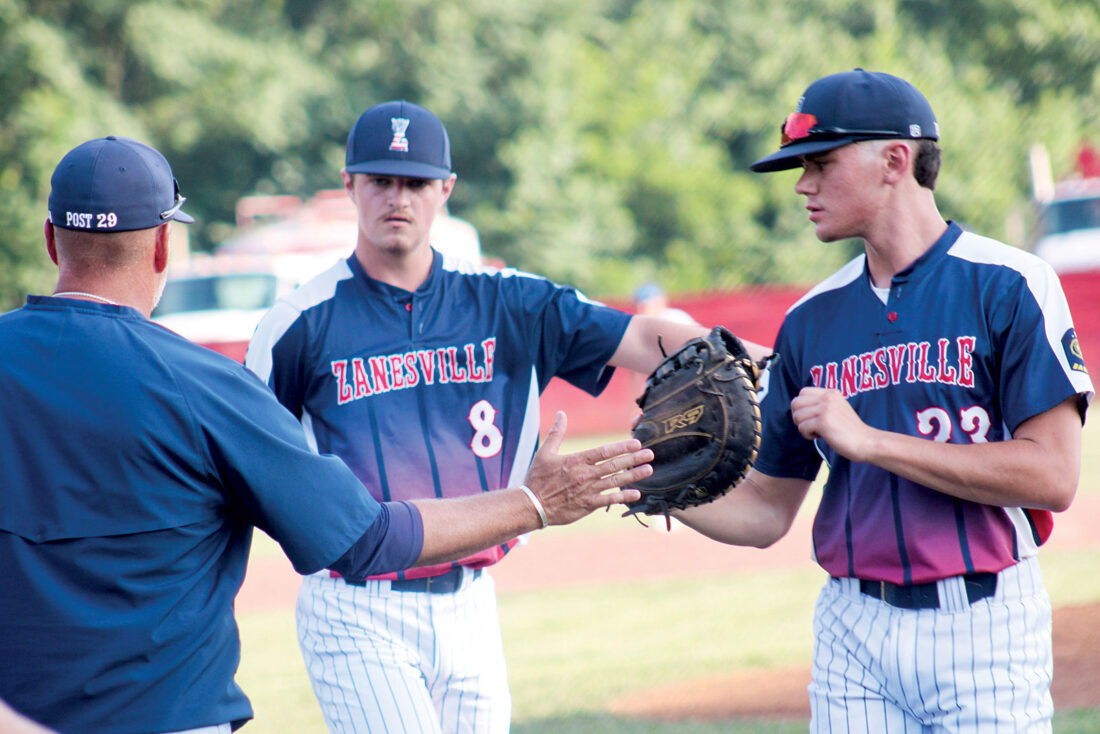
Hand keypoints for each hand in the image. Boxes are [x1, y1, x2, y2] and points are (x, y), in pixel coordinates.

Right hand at [524, 411, 650, 525]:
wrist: (532, 505)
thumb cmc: (538, 478)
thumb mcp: (545, 452)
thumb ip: (557, 432)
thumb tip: (561, 413)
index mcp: (577, 460)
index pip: (604, 451)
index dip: (621, 447)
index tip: (636, 443)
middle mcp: (586, 475)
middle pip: (614, 465)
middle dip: (634, 458)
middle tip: (650, 454)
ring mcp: (588, 490)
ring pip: (615, 481)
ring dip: (634, 475)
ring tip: (648, 470)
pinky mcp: (588, 505)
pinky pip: (609, 500)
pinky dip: (623, 497)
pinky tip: (636, 494)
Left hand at [789, 387, 876, 461]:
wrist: (866, 442)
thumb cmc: (849, 430)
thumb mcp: (836, 409)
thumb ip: (821, 404)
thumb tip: (797, 407)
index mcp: (831, 393)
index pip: (803, 392)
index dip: (802, 406)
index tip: (811, 417)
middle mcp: (827, 397)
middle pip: (796, 403)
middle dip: (798, 417)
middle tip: (810, 426)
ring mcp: (825, 409)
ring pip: (797, 416)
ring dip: (803, 427)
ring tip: (817, 432)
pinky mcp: (823, 422)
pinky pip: (802, 427)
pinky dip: (807, 435)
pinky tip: (820, 437)